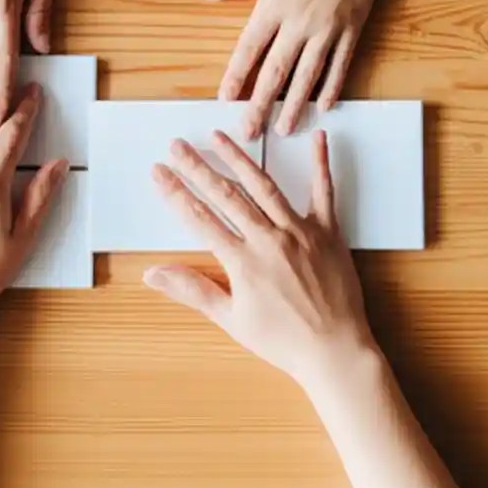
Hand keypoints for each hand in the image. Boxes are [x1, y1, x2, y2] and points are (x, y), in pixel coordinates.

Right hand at [144, 130, 377, 386]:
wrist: (334, 351)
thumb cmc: (282, 341)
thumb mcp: (231, 319)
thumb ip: (192, 290)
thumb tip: (153, 273)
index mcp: (242, 262)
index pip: (199, 218)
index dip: (175, 192)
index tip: (159, 171)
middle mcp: (268, 239)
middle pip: (225, 194)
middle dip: (198, 166)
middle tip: (178, 144)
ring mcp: (299, 231)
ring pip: (264, 185)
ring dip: (239, 158)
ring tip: (219, 136)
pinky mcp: (328, 231)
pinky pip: (324, 191)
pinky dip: (321, 163)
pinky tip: (317, 137)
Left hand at [203, 0, 390, 138]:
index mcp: (275, 4)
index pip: (250, 49)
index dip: (237, 76)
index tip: (225, 99)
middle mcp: (300, 23)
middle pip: (276, 73)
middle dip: (261, 106)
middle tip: (251, 132)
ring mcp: (328, 29)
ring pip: (308, 76)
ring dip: (295, 105)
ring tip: (285, 130)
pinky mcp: (352, 28)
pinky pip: (341, 65)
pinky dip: (332, 88)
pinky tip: (325, 106)